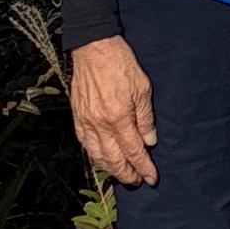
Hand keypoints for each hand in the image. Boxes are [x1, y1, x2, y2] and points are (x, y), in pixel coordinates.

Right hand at [71, 35, 156, 185]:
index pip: (133, 151)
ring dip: (110, 169)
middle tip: (137, 181)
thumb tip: (149, 141)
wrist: (93, 47)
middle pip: (114, 159)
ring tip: (122, 175)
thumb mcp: (142, 87)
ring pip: (97, 155)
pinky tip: (102, 158)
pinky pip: (85, 144)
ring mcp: (86, 121)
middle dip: (127, 174)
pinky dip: (94, 155)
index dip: (143, 167)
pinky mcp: (77, 116)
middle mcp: (100, 124)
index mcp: (119, 117)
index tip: (152, 178)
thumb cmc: (121, 63)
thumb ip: (145, 117)